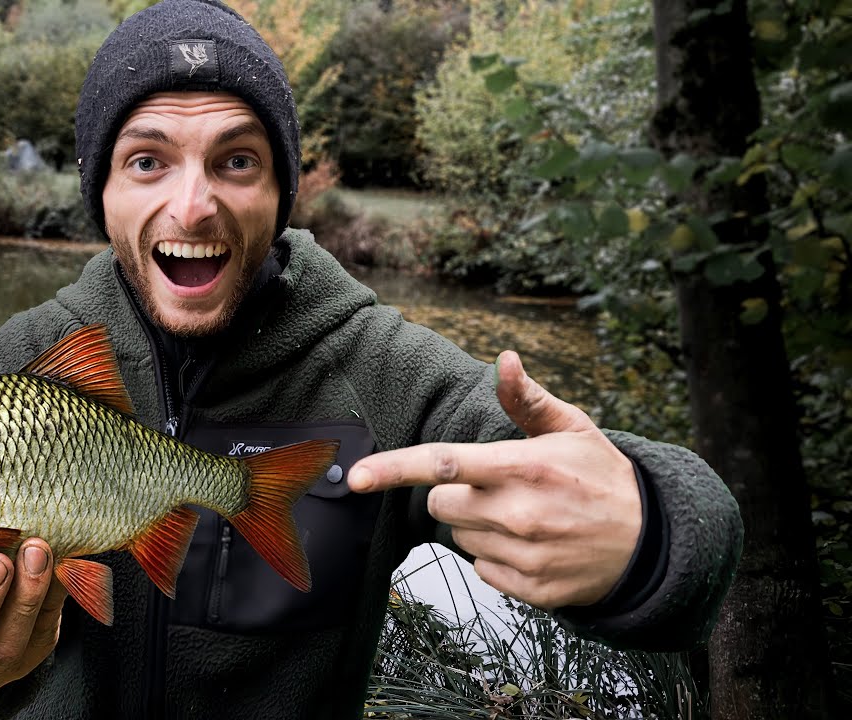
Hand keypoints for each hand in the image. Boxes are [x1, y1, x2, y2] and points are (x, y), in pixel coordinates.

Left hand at [347, 351, 640, 608]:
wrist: (650, 543)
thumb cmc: (603, 477)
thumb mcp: (573, 428)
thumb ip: (528, 399)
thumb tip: (503, 360)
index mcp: (524, 467)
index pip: (443, 464)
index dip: (393, 469)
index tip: (357, 477)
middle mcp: (520, 513)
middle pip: (439, 504)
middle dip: (454, 494)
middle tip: (495, 488)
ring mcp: (525, 555)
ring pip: (458, 536)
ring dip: (478, 525)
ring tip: (523, 517)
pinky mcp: (531, 588)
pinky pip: (482, 568)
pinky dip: (496, 556)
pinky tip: (531, 544)